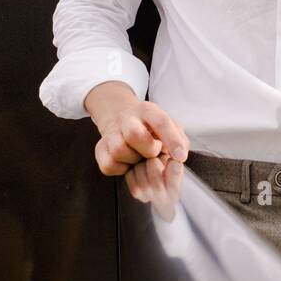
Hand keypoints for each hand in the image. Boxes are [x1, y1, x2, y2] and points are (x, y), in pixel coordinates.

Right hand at [86, 86, 188, 204]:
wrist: (122, 120)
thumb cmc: (151, 128)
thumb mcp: (169, 126)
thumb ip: (179, 140)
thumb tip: (179, 157)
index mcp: (147, 110)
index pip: (161, 121)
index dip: (172, 140)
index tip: (180, 157)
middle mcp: (126, 118)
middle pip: (134, 134)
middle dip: (148, 150)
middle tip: (154, 152)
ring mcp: (111, 132)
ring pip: (119, 150)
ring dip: (134, 160)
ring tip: (140, 157)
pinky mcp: (100, 148)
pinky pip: (109, 165)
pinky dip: (122, 169)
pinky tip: (128, 163)